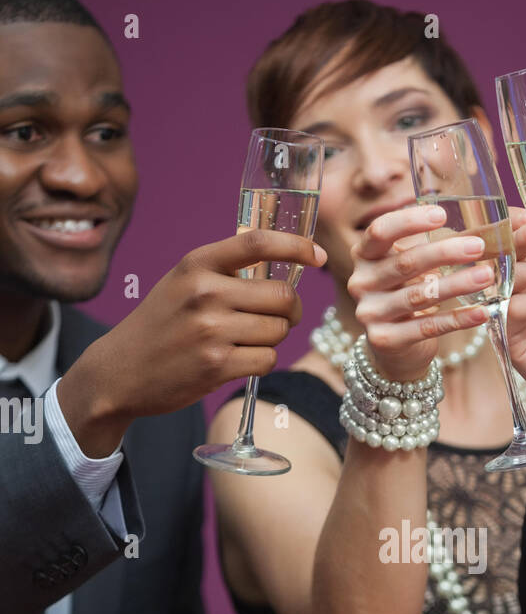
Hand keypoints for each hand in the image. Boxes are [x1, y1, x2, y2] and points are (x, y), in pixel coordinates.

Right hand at [58, 230, 325, 456]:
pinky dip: (262, 362)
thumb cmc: (160, 325)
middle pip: (283, 297)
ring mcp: (211, 330)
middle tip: (278, 318)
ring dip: (273, 339)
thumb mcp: (183, 283)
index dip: (298, 247)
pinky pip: (267, 360)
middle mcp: (206, 292)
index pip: (259, 243)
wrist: (119, 371)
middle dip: (291, 311)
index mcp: (198, 263)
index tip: (319, 256)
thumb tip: (286, 271)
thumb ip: (226, 272)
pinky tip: (238, 361)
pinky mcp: (216, 365)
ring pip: (278, 331)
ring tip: (245, 341)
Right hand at [347, 203, 492, 382]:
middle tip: (478, 246)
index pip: (381, 231)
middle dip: (444, 253)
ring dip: (457, 284)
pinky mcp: (384, 340)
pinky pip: (426, 327)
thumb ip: (428, 245)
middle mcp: (361, 282)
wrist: (394, 346)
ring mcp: (370, 313)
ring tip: (486, 276)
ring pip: (419, 295)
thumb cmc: (407, 292)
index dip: (409, 221)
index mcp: (364, 255)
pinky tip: (481, 313)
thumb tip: (477, 228)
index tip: (442, 215)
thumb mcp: (409, 265)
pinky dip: (457, 319)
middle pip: (405, 263)